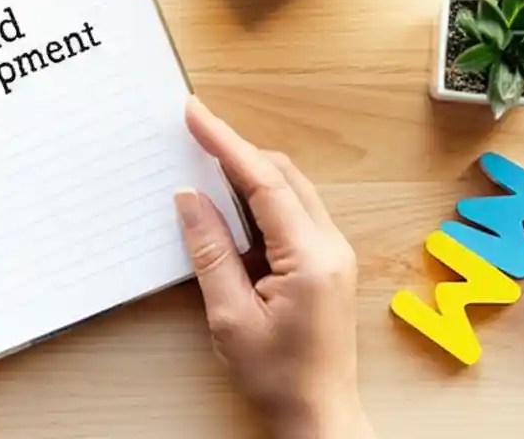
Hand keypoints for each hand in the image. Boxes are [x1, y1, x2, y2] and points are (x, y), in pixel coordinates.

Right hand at [175, 98, 374, 438]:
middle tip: (195, 130)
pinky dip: (262, 197)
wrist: (318, 415)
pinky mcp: (327, 263)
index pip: (264, 182)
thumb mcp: (229, 317)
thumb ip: (210, 252)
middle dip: (237, 149)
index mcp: (310, 258)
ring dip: (250, 171)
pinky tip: (232, 200)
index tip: (196, 115)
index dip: (226, 143)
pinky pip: (294, 212)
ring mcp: (334, 253)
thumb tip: (190, 198)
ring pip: (290, 190)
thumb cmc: (277, 377)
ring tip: (206, 158)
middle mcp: (331, 246)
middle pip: (282, 176)